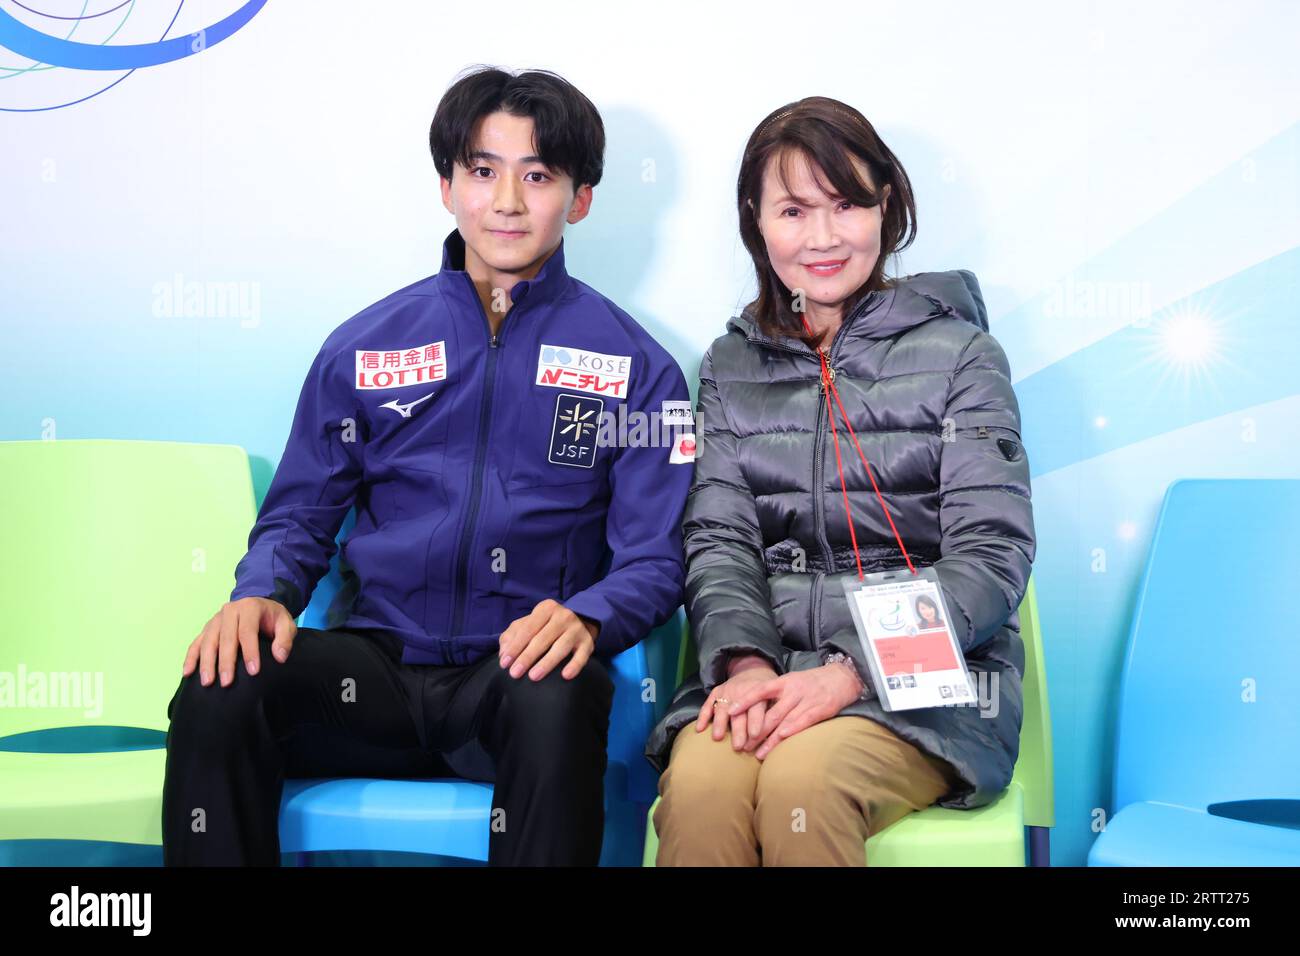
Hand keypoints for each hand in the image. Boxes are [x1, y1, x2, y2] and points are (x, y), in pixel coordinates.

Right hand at [183, 597, 296, 687]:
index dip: (250, 652)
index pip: (247, 631)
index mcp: (249, 608)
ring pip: (208, 641)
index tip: (253, 672)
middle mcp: (229, 611)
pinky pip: (196, 642)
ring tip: (207, 682)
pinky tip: (187, 672)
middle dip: (225, 662)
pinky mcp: (207, 628)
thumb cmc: (272, 617)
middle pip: (225, 638)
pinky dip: (191, 657)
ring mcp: (215, 620)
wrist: (258, 603)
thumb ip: (285, 638)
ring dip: (206, 662)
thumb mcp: (286, 623)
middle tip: (226, 682)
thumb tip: (280, 657)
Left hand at [498, 598, 597, 680]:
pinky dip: (574, 665)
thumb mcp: (528, 624)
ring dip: (546, 663)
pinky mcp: (588, 642)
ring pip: (560, 647)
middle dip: (527, 657)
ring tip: (533, 677)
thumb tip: (504, 653)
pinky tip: (565, 676)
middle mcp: (563, 616)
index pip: (527, 629)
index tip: (504, 664)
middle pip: (542, 638)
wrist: (579, 623)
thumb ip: (512, 635)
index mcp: (546, 609)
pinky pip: (582, 656)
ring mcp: (577, 629)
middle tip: (515, 673)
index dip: (515, 647)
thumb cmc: (546, 627)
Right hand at [695, 656, 778, 751]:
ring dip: (720, 723)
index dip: (756, 722)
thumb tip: (779, 740)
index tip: (754, 736)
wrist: (754, 671)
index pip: (758, 709)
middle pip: (740, 713)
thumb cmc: (768, 694)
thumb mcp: (776, 699)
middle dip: (738, 730)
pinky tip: (700, 729)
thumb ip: (776, 716)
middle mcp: (743, 691)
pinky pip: (708, 704)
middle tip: (738, 746)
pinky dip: (703, 716)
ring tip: (718, 737)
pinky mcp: (717, 691)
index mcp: (760, 694)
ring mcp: (728, 691)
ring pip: (723, 708)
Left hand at [725, 663, 863, 758]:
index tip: (730, 712)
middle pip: (769, 713)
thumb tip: (755, 712)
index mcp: (785, 681)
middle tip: (741, 746)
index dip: (744, 700)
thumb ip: (777, 695)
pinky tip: (781, 740)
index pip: (760, 690)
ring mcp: (807, 699)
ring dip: (769, 740)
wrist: (842, 677)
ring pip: (783, 721)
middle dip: (754, 732)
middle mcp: (793, 690)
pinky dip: (790, 731)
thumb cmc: (812, 683)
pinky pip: (802, 722)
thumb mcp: (793, 682)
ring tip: (757, 753)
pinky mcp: (820, 709)